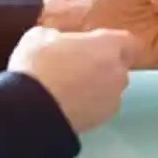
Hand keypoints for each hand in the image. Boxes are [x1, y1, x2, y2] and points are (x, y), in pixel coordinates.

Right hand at [8, 26, 136, 133]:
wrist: (30, 109)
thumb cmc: (38, 66)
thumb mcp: (39, 37)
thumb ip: (57, 36)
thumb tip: (55, 39)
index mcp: (108, 46)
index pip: (127, 42)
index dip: (110, 45)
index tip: (95, 47)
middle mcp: (118, 72)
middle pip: (118, 68)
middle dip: (101, 67)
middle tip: (74, 68)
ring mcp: (112, 100)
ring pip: (109, 91)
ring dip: (94, 89)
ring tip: (65, 90)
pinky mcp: (100, 122)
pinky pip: (98, 110)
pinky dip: (86, 108)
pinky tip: (64, 106)